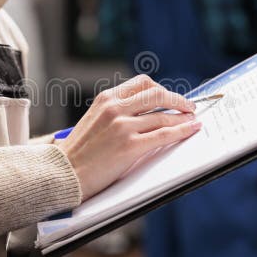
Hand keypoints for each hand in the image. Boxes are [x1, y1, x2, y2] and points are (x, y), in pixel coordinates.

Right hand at [57, 75, 201, 200]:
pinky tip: (191, 129)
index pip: (142, 83)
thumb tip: (145, 113)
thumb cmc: (79, 152)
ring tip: (192, 121)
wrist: (64, 173)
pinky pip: (164, 134)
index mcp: (106, 99)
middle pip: (157, 94)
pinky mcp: (130, 145)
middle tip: (188, 107)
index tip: (171, 97)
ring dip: (183, 118)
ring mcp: (123, 126)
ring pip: (163, 116)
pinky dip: (182, 130)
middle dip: (177, 100)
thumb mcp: (94, 120)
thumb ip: (116, 112)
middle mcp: (115, 108)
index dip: (162, 89)